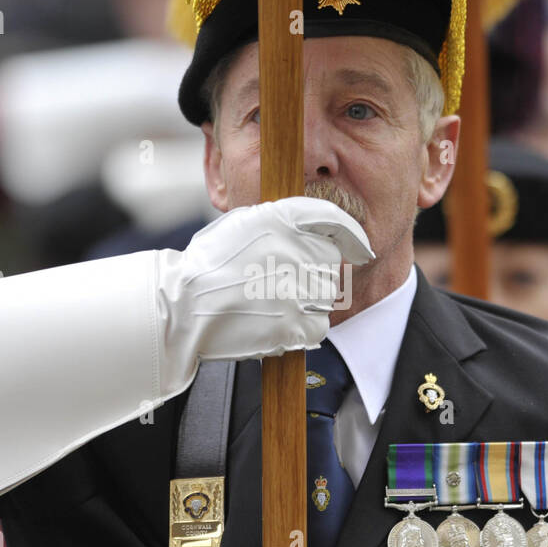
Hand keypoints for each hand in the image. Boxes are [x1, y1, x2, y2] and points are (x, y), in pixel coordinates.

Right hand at [160, 196, 373, 363]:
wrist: (184, 307)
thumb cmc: (208, 264)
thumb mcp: (243, 222)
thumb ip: (282, 221)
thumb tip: (314, 229)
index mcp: (283, 218)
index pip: (334, 221)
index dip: (353, 237)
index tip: (363, 249)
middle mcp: (297, 249)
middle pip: (330, 263)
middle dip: (311, 272)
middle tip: (275, 282)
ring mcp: (299, 288)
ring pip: (325, 295)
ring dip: (306, 300)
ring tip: (268, 302)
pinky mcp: (297, 324)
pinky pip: (319, 326)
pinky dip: (303, 328)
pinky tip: (276, 322)